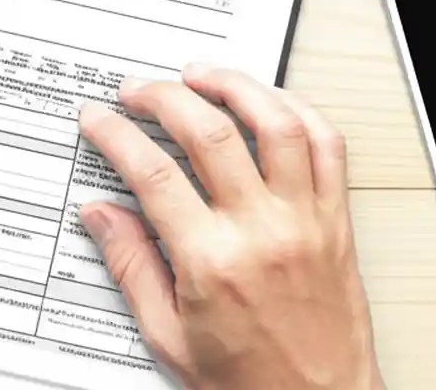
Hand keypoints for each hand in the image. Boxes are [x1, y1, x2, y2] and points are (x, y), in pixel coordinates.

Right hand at [78, 67, 382, 389]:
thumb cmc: (248, 383)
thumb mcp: (168, 336)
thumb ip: (132, 266)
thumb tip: (100, 215)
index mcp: (212, 263)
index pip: (152, 174)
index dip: (116, 135)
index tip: (98, 119)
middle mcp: (262, 232)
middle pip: (208, 132)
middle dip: (163, 97)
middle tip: (138, 90)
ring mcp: (305, 220)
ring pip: (275, 123)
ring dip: (235, 86)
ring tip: (201, 75)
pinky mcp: (336, 221)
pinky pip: (328, 145)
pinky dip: (298, 110)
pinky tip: (269, 101)